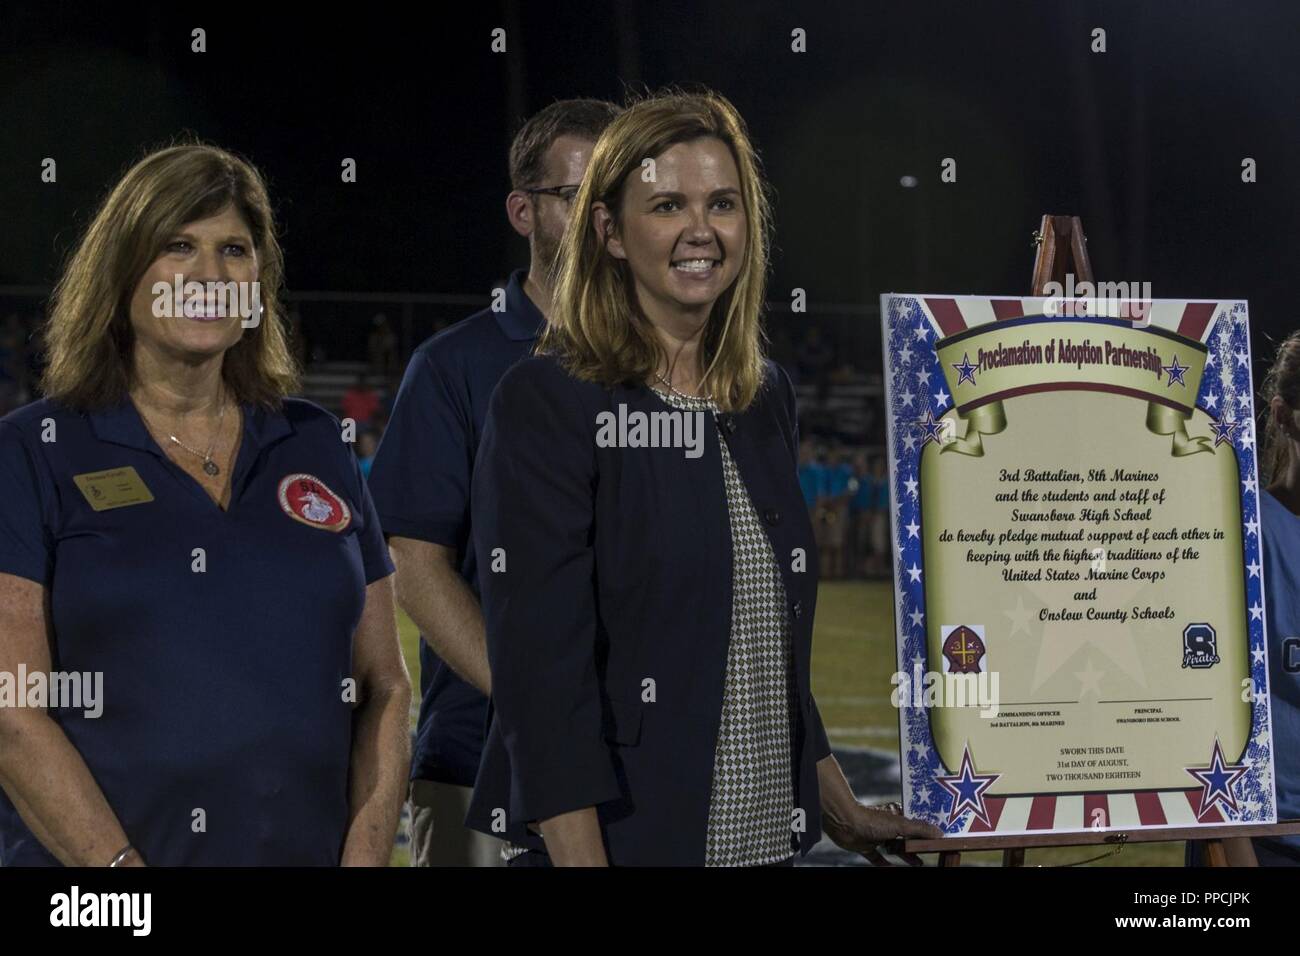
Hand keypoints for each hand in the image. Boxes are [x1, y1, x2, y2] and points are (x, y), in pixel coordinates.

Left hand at [823, 801, 943, 865]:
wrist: (844, 824)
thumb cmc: (871, 820)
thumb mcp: (900, 825)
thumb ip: (920, 829)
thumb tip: (940, 833)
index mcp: (897, 816)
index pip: (915, 824)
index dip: (925, 832)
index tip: (937, 840)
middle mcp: (887, 825)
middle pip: (906, 838)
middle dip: (917, 847)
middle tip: (929, 855)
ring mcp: (877, 836)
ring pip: (894, 848)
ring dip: (906, 856)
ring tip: (918, 863)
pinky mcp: (866, 846)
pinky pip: (878, 858)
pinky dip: (885, 865)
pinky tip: (892, 869)